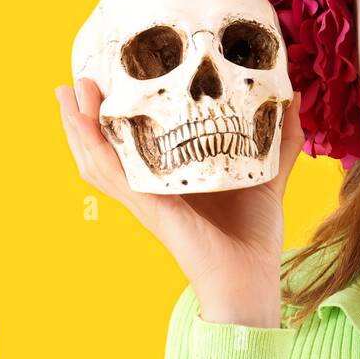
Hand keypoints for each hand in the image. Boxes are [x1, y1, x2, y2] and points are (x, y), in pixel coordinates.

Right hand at [55, 77, 304, 327]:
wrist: (252, 278)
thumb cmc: (255, 237)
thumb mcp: (268, 176)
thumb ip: (281, 139)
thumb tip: (292, 97)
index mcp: (171, 181)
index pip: (132, 145)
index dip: (114, 116)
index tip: (105, 79)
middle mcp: (151, 189)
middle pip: (103, 149)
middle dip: (84, 116)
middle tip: (75, 80)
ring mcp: (145, 198)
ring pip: (97, 159)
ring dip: (77, 125)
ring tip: (66, 93)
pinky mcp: (149, 208)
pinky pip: (111, 175)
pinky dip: (93, 148)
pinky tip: (81, 125)